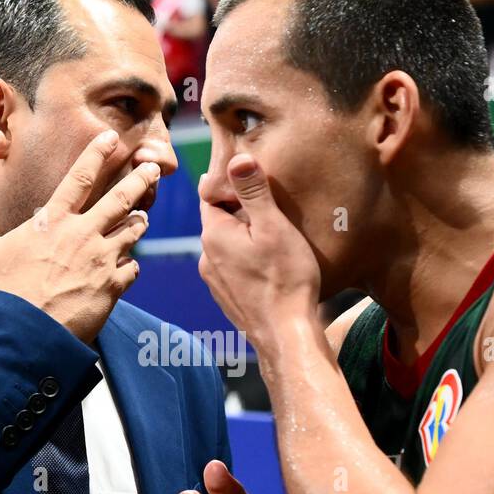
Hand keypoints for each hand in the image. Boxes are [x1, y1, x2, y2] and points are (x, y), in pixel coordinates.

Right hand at [0, 129, 160, 341]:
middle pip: (120, 200)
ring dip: (138, 222)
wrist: (21, 333)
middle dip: (140, 181)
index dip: (97, 155)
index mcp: (53, 221)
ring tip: (144, 216)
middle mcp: (83, 235)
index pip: (80, 178)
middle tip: (154, 168)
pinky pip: (131, 270)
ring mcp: (101, 261)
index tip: (112, 139)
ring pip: (132, 233)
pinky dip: (131, 266)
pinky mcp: (112, 289)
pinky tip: (128, 267)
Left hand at [197, 154, 321, 350]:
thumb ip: (253, 192)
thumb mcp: (273, 226)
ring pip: (227, 246)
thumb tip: (236, 158)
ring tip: (274, 239)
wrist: (286, 335)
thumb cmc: (285, 280)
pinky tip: (270, 267)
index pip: (211, 196)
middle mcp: (206, 258)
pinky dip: (248, 262)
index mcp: (213, 235)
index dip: (231, 185)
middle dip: (241, 213)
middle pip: (220, 221)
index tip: (253, 181)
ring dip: (245, 239)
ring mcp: (215, 282)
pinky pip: (234, 269)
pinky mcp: (228, 299)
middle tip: (271, 209)